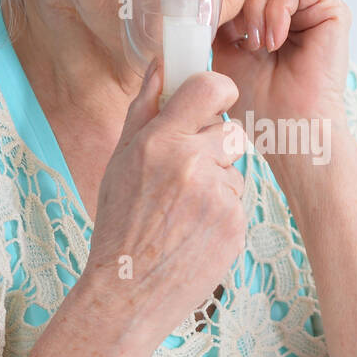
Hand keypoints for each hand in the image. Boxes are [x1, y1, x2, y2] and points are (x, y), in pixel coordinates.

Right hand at [82, 60, 245, 342]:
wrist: (127, 292)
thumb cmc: (119, 225)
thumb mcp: (119, 162)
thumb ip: (144, 109)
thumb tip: (161, 64)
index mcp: (159, 143)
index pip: (210, 89)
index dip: (220, 91)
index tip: (218, 99)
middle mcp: (192, 166)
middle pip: (230, 132)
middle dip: (214, 147)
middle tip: (186, 174)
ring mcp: (218, 199)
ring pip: (234, 171)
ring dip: (217, 183)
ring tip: (183, 211)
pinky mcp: (235, 227)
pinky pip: (237, 203)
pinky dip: (221, 214)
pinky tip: (193, 232)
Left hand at [212, 0, 349, 128]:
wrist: (287, 126)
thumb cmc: (256, 99)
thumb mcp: (222, 46)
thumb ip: (219, 10)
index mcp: (267, 8)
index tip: (216, 23)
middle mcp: (291, 2)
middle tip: (237, 34)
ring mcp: (312, 5)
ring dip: (255, 6)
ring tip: (256, 44)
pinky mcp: (332, 10)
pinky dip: (276, 11)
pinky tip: (274, 42)